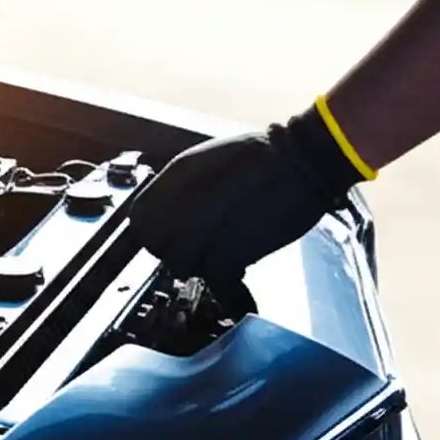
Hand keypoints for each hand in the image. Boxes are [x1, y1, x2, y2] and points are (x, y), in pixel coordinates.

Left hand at [129, 103, 365, 287]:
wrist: (300, 159)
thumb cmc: (260, 156)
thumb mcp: (204, 162)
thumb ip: (181, 188)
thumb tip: (171, 210)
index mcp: (172, 179)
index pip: (139, 220)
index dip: (153, 232)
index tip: (170, 235)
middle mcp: (176, 205)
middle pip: (155, 247)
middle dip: (174, 251)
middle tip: (199, 248)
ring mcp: (197, 231)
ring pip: (181, 265)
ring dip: (201, 265)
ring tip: (224, 254)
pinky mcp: (225, 254)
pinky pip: (215, 280)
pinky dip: (229, 282)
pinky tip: (241, 269)